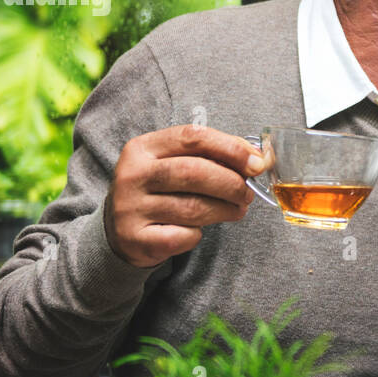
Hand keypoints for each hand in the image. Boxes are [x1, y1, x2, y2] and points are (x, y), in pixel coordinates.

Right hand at [105, 124, 266, 268]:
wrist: (119, 230)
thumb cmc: (160, 191)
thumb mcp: (175, 164)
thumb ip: (211, 156)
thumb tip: (258, 158)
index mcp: (142, 148)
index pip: (192, 137)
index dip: (231, 148)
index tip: (257, 163)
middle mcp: (132, 175)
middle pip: (194, 172)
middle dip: (231, 183)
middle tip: (248, 193)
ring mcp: (131, 208)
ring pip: (192, 207)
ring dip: (224, 210)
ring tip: (237, 210)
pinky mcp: (136, 239)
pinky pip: (183, 236)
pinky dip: (198, 234)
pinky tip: (198, 230)